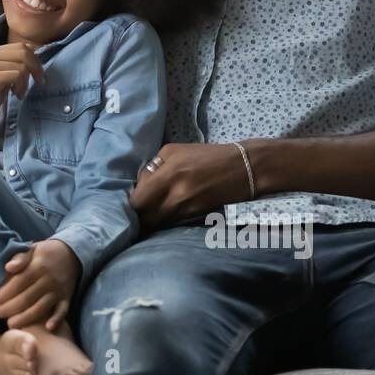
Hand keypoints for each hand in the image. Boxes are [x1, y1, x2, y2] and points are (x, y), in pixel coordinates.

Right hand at [0, 43, 45, 136]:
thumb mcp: (4, 73)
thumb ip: (15, 62)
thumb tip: (36, 55)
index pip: (21, 46)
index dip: (34, 58)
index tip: (38, 73)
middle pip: (23, 52)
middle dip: (36, 67)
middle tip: (39, 81)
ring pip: (22, 66)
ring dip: (26, 82)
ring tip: (20, 92)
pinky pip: (18, 75)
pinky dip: (22, 86)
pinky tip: (16, 94)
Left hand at [0, 239, 80, 329]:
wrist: (72, 253)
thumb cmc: (44, 253)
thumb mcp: (31, 249)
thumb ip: (19, 258)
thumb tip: (8, 268)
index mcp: (38, 266)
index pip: (18, 283)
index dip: (3, 294)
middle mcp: (49, 279)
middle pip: (27, 298)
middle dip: (8, 308)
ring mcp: (59, 290)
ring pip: (41, 307)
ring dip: (26, 318)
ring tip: (10, 324)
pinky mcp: (67, 298)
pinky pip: (63, 310)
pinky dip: (57, 319)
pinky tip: (48, 328)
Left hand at [130, 142, 250, 232]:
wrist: (242, 168)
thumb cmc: (205, 155)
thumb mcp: (173, 150)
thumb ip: (153, 167)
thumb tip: (139, 183)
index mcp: (169, 174)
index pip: (138, 200)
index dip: (132, 202)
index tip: (135, 196)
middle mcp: (176, 195)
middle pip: (145, 217)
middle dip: (140, 214)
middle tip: (141, 206)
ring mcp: (187, 208)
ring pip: (157, 223)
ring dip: (152, 219)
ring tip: (153, 209)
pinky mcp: (196, 216)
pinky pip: (171, 223)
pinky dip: (165, 220)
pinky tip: (167, 211)